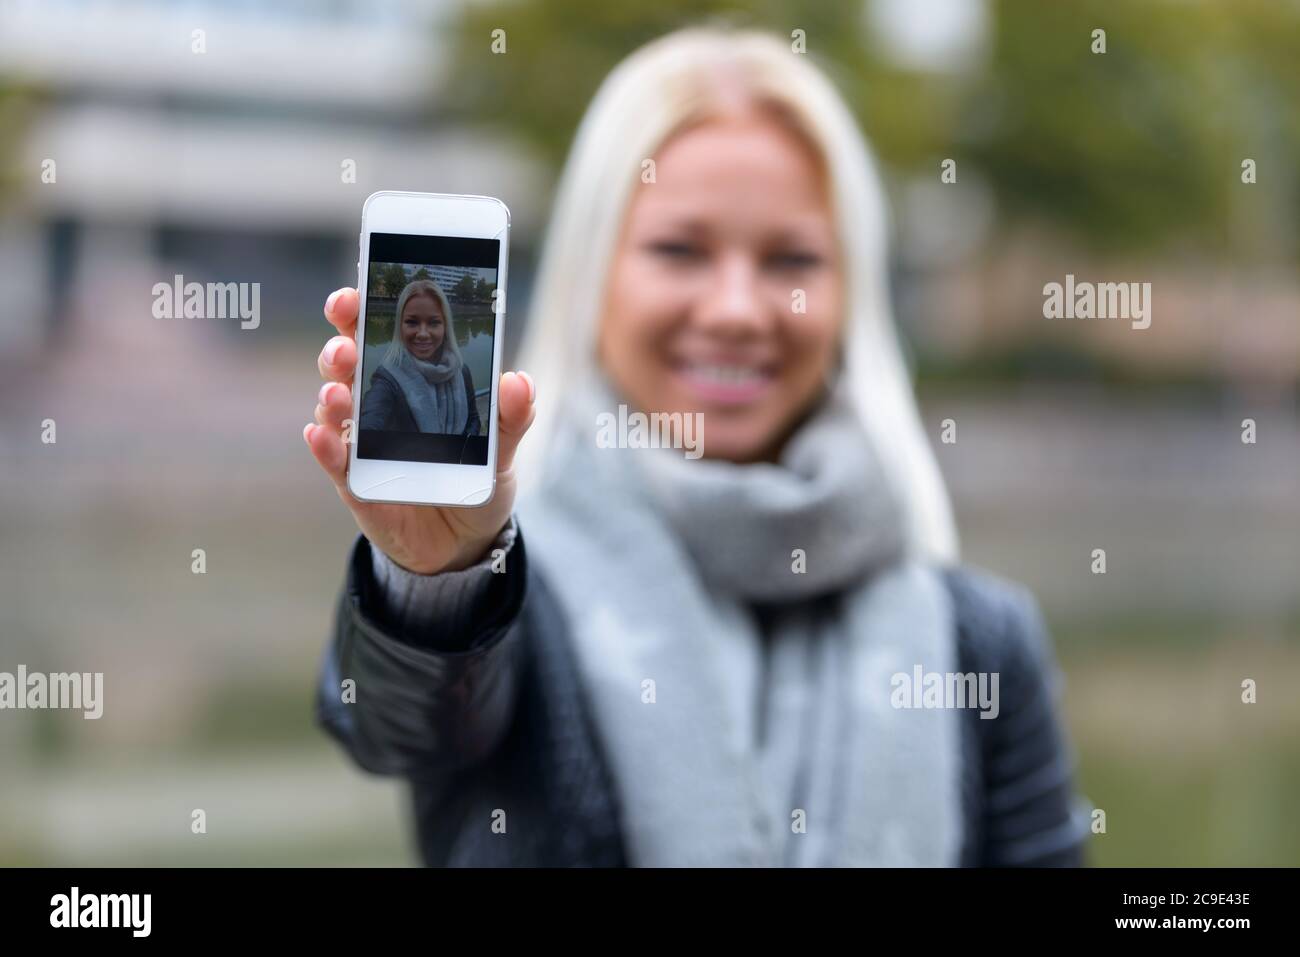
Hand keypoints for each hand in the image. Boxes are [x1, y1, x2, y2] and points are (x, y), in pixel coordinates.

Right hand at [304, 287, 535, 573]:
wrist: (465, 543)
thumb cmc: (475, 480)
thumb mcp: (501, 449)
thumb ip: (510, 416)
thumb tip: (518, 381)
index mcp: (409, 381)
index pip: (379, 335)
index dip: (362, 309)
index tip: (357, 289)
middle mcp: (376, 405)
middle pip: (346, 364)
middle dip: (340, 345)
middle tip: (346, 342)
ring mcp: (360, 444)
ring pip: (333, 408)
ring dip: (332, 394)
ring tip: (339, 392)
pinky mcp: (355, 485)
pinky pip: (335, 462)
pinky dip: (325, 448)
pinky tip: (321, 436)